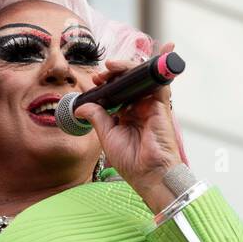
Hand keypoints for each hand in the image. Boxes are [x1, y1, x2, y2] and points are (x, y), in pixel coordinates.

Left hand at [77, 41, 183, 208]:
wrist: (149, 174)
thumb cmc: (132, 162)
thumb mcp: (107, 136)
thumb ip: (97, 117)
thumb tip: (81, 107)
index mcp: (128, 116)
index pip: (118, 92)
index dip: (106, 84)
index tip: (94, 82)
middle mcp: (141, 109)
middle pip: (129, 82)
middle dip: (114, 74)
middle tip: (100, 75)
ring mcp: (152, 106)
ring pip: (141, 78)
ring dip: (125, 68)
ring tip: (110, 67)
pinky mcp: (161, 106)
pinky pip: (157, 82)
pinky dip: (148, 70)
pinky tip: (131, 67)